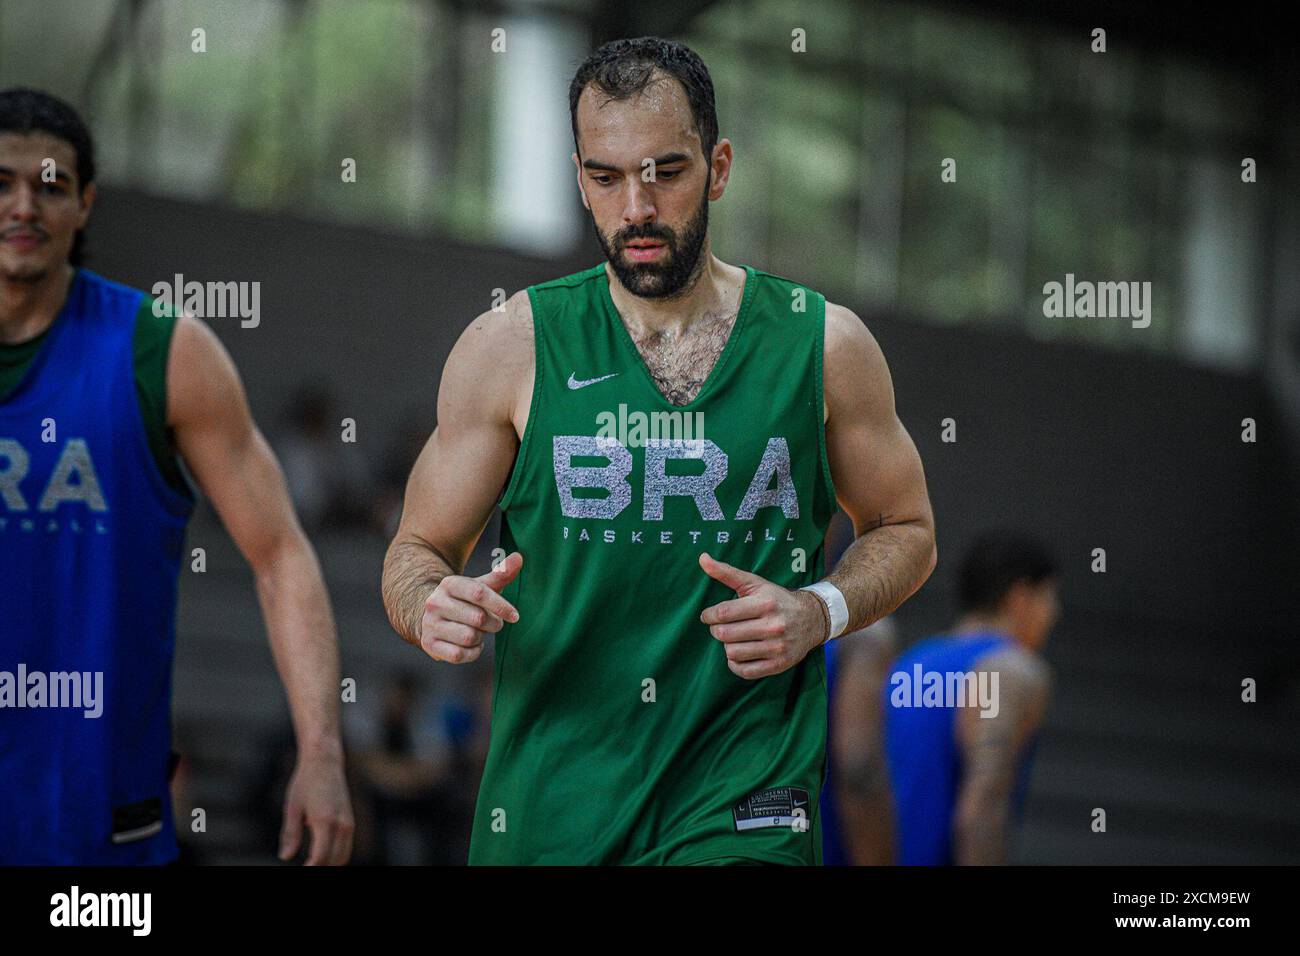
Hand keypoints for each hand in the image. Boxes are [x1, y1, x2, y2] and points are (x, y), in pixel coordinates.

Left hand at [279, 743, 353, 864]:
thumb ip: (290, 834)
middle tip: (305, 868)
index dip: (310, 869)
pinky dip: (336, 856)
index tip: (300, 870)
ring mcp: (349, 823)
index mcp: (325, 821)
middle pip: (335, 861)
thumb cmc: (306, 782)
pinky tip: (320, 856)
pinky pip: (346, 847)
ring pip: (344, 857)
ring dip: (330, 864)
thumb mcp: (292, 807)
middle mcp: (341, 824)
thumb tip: (285, 857)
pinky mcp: (350, 820)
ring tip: (312, 864)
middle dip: (320, 869)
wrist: (325, 761)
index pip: (320, 858)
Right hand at [420, 552, 521, 662]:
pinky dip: (471, 652)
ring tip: (478, 632)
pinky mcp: (428, 644)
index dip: (501, 606)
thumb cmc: (465, 601)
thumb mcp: (481, 586)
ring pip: (469, 637)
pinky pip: (459, 655)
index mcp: (449, 584)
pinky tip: (470, 645)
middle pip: (478, 618)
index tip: (515, 616)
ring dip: (481, 638)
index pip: (479, 593)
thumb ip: (501, 574)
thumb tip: (519, 557)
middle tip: (492, 623)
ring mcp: (430, 624)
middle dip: (493, 624)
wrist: (433, 618)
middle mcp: (435, 602)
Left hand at [698, 553, 827, 679]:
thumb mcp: (754, 583)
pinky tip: (738, 653)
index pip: (723, 612)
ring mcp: (777, 647)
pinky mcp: (779, 664)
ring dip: (727, 646)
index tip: (708, 616)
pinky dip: (735, 664)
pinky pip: (745, 671)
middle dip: (717, 630)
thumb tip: (702, 558)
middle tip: (721, 627)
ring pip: (733, 653)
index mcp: (765, 603)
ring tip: (733, 638)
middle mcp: (773, 625)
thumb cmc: (777, 599)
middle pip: (725, 634)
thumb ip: (726, 572)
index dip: (708, 615)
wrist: (812, 619)